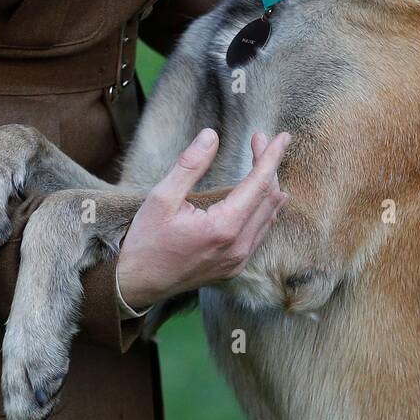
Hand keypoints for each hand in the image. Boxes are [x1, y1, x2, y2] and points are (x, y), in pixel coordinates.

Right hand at [115, 128, 289, 308]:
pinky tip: (261, 196)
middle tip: (258, 140)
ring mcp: (238, 260)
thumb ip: (190, 165)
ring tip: (262, 160)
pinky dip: (264, 208)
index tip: (283, 136)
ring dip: (269, 186)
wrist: (136, 284)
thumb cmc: (146, 240)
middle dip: (269, 165)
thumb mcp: (161, 197)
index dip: (271, 157)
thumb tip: (211, 135)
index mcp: (223, 227)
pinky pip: (260, 233)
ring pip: (269, 216)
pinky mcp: (234, 267)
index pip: (259, 184)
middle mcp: (237, 246)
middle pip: (269, 198)